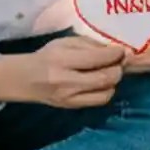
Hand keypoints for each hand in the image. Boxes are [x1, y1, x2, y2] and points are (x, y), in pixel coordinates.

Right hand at [0, 36, 125, 107]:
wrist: (25, 79)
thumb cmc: (48, 56)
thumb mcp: (65, 43)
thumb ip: (89, 45)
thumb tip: (115, 50)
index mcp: (62, 60)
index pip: (96, 58)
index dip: (115, 54)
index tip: (123, 50)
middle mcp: (66, 81)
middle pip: (104, 78)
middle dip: (118, 68)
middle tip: (121, 61)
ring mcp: (69, 98)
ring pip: (105, 93)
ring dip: (114, 81)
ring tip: (111, 71)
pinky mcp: (72, 107)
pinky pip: (99, 101)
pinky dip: (107, 91)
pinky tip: (103, 82)